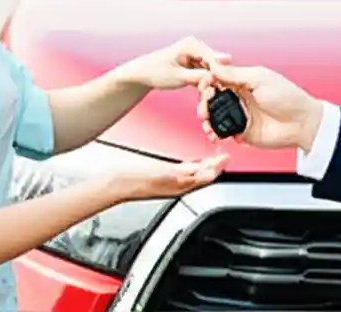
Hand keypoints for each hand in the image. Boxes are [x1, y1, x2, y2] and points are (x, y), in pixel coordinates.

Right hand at [106, 154, 227, 200]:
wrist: (114, 184)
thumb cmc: (136, 181)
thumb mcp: (168, 175)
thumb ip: (190, 175)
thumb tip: (211, 173)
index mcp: (182, 185)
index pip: (208, 176)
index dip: (218, 166)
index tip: (226, 156)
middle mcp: (177, 185)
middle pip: (202, 175)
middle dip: (213, 166)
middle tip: (221, 155)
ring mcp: (167, 181)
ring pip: (192, 174)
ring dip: (203, 165)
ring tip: (210, 158)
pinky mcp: (158, 177)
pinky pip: (180, 172)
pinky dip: (189, 166)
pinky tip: (186, 162)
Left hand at [118, 36, 231, 90]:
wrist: (141, 74)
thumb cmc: (156, 73)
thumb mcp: (180, 77)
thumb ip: (201, 75)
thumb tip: (221, 72)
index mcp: (192, 44)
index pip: (215, 60)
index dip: (217, 76)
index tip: (214, 90)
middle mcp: (197, 46)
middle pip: (214, 65)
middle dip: (213, 80)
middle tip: (206, 95)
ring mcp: (196, 55)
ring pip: (211, 71)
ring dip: (208, 84)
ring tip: (202, 95)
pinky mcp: (195, 64)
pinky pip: (205, 74)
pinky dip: (203, 84)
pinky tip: (200, 93)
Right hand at [197, 65, 322, 150]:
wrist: (302, 123)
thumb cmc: (287, 97)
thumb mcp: (260, 79)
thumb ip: (235, 74)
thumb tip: (214, 65)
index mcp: (243, 81)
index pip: (218, 78)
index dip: (208, 81)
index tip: (204, 84)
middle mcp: (239, 97)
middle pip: (212, 97)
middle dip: (204, 100)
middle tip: (206, 104)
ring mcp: (240, 115)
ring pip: (214, 115)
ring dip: (206, 117)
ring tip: (207, 120)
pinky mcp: (242, 131)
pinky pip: (223, 131)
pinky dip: (214, 132)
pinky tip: (214, 133)